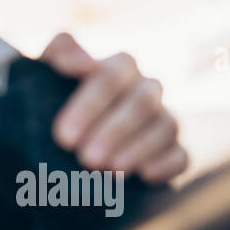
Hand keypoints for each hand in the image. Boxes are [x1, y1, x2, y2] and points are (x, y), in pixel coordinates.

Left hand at [40, 32, 187, 183]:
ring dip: (140, 149)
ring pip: (165, 126)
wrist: (63, 139)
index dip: (90, 104)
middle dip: (115, 131)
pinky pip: (181, 155)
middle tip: (87, 158)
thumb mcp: (47, 72)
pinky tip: (146, 176)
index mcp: (119, 67)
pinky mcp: (171, 150)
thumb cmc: (52, 100)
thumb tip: (84, 61)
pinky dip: (167, 164)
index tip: (64, 135)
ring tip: (111, 171)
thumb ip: (61, 53)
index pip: (112, 75)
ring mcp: (162, 119)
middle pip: (142, 102)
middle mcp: (146, 90)